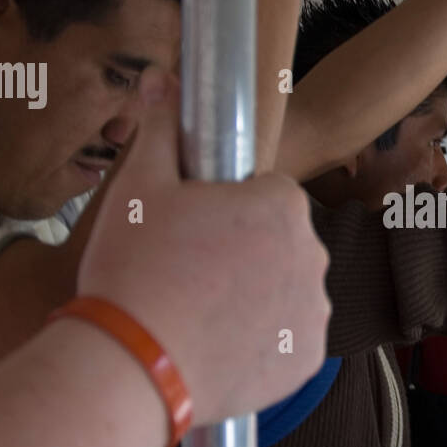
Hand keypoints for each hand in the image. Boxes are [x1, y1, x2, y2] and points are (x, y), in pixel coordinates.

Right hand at [78, 69, 330, 421]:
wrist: (132, 368)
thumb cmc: (135, 272)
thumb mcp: (138, 187)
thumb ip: (160, 130)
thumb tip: (162, 78)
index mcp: (282, 205)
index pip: (268, 195)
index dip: (229, 210)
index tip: (196, 230)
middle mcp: (313, 255)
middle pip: (280, 243)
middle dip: (246, 252)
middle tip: (191, 272)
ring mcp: (315, 311)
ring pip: (286, 291)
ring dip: (257, 297)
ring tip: (201, 313)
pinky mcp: (308, 360)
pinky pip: (290, 340)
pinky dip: (264, 342)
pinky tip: (219, 343)